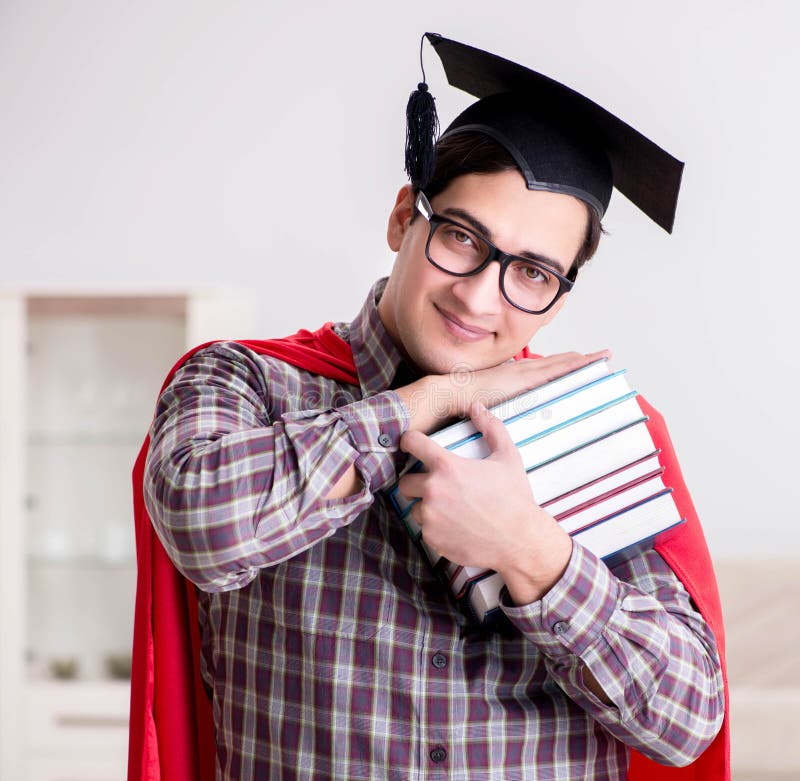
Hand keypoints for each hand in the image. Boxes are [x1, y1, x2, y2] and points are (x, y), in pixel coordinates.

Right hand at [395, 349, 609, 433]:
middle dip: (578, 360)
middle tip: (603, 356)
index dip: (561, 368)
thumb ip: (490, 418)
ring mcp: (518, 373)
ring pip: (557, 363)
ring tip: (602, 356)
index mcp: (509, 380)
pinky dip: (569, 365)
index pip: (541, 372)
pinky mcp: (519, 378)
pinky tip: (584, 362)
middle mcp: (517, 372)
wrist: (443, 398)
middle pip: (555, 364)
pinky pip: (551, 369)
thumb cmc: (455, 408)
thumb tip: (492, 429)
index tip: (579, 367)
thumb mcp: (479, 413)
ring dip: (580, 360)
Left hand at [398, 401, 572, 603]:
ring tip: (452, 510)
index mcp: (447, 467)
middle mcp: (433, 490)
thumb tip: (478, 407)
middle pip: (405, 481)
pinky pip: (424, 529)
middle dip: (417, 483)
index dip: (410, 441)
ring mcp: (430, 516)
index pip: (413, 443)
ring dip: (427, 507)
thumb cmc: (515, 499)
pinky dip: (436, 528)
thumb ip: (491, 428)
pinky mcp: (432, 538)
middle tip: (437, 487)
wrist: (520, 541)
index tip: (411, 444)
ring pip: (414, 507)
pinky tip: (456, 526)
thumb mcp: (508, 457)